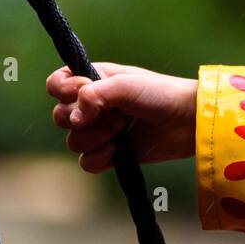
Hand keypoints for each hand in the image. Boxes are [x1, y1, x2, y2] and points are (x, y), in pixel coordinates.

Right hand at [46, 63, 197, 173]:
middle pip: (61, 117)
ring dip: (96, 137)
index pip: (56, 85)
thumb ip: (94, 94)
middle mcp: (93, 106)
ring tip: (122, 128)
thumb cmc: (160, 94)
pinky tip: (116, 151)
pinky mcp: (112, 154)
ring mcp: (101, 131)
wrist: (188, 121)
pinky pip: (86, 162)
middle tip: (114, 113)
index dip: (62, 90)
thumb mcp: (126, 85)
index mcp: (93, 81)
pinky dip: (97, 159)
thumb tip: (75, 118)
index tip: (82, 90)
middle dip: (83, 118)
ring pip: (74, 141)